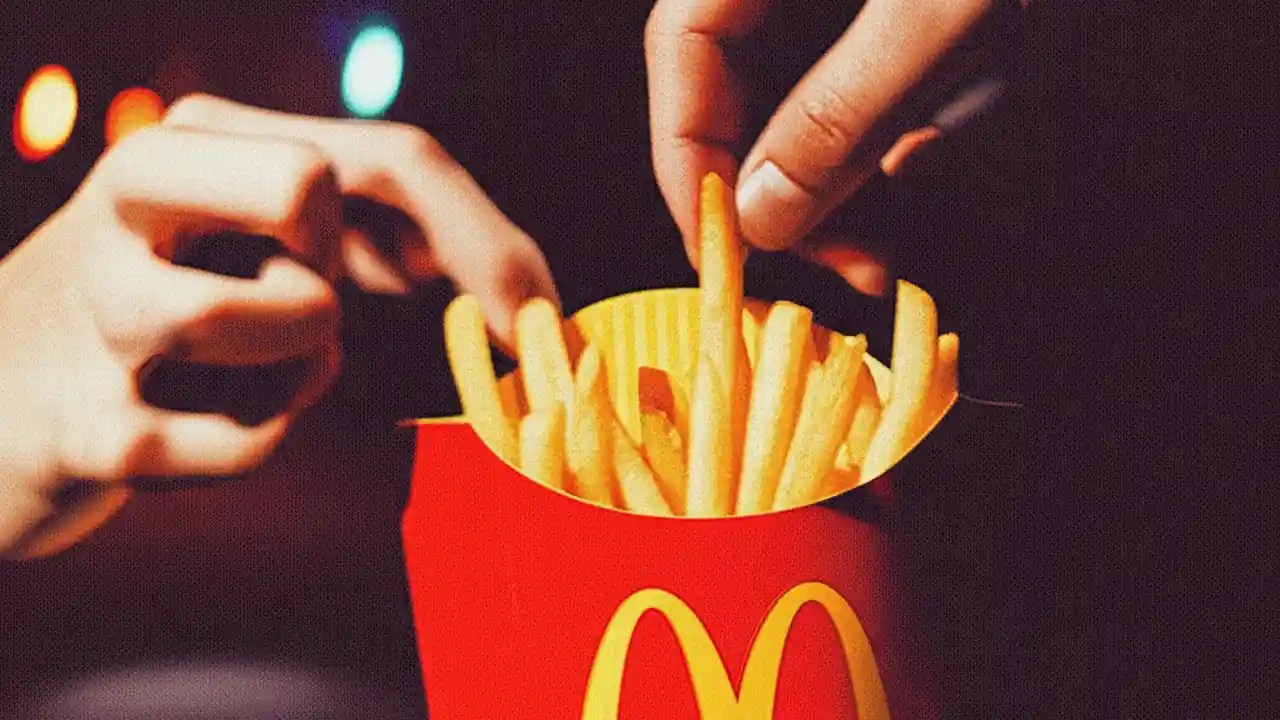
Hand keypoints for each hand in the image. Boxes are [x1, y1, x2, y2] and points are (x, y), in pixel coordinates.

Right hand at [0, 95, 555, 557]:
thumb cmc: (160, 315)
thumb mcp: (252, 242)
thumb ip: (371, 236)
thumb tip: (531, 306)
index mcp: (195, 138)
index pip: (392, 158)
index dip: (484, 241)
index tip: (532, 319)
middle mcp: (136, 193)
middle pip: (311, 186)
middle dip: (344, 272)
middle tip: (294, 306)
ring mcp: (100, 306)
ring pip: (298, 320)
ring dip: (303, 366)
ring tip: (246, 369)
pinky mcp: (89, 427)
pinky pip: (255, 444)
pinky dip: (259, 443)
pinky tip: (202, 424)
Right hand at [646, 0, 1012, 294]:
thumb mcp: (935, 12)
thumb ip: (839, 113)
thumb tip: (760, 215)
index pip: (684, 46)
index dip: (686, 154)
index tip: (720, 244)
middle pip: (742, 77)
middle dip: (781, 179)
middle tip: (826, 261)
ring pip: (808, 88)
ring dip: (845, 170)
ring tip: (882, 244)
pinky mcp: (898, 7)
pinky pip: (871, 74)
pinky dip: (896, 129)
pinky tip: (920, 171)